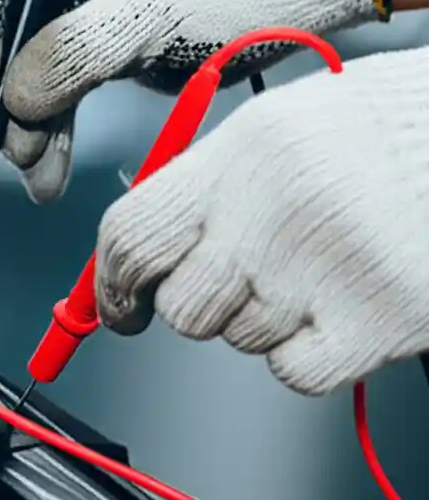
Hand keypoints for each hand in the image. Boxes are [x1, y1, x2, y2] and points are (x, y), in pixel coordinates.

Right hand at [0, 0, 386, 201]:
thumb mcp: (147, 18)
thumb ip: (71, 55)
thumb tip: (12, 104)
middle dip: (3, 102)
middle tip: (14, 156)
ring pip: (22, 69)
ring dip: (28, 128)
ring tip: (42, 181)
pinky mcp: (91, 33)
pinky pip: (53, 86)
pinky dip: (53, 128)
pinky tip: (51, 169)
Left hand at [94, 48, 428, 395]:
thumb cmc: (387, 131)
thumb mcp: (282, 126)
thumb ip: (204, 184)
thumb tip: (137, 249)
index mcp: (241, 155)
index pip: (131, 238)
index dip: (112, 284)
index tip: (117, 304)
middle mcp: (272, 213)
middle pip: (179, 306)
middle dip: (195, 307)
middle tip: (233, 287)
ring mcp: (323, 274)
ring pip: (238, 339)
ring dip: (263, 321)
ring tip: (317, 270)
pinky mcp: (378, 323)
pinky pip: (293, 372)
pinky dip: (310, 354)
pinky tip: (341, 306)